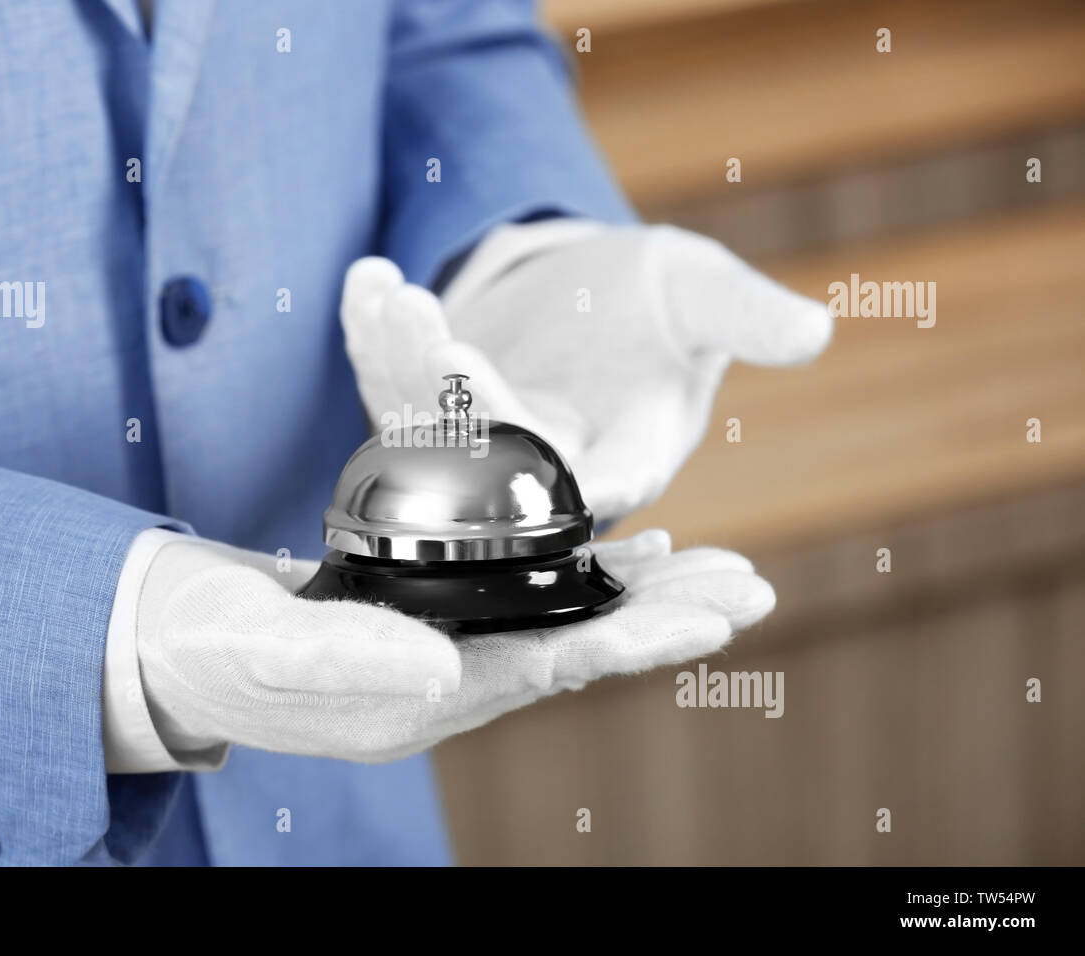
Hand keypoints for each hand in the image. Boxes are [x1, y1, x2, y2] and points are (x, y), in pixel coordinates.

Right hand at [131, 530, 773, 764]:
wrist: (171, 644)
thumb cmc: (207, 651)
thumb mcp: (262, 650)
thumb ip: (346, 659)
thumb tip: (439, 666)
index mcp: (422, 700)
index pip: (552, 668)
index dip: (634, 640)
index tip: (713, 617)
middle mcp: (450, 681)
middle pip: (580, 646)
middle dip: (666, 619)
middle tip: (753, 586)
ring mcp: (444, 648)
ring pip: (563, 618)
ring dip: (639, 595)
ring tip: (714, 568)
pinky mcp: (432, 612)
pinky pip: (525, 593)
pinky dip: (580, 570)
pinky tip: (624, 547)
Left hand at [341, 222, 832, 522]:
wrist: (587, 292)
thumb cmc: (657, 301)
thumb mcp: (703, 298)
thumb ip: (746, 319)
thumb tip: (816, 329)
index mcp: (618, 461)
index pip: (595, 484)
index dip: (566, 474)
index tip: (535, 432)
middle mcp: (539, 464)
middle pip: (497, 452)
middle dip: (468, 404)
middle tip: (445, 348)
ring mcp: (471, 438)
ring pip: (428, 416)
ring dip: (408, 361)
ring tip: (396, 296)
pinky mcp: (422, 403)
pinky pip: (389, 374)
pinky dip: (374, 328)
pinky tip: (366, 278)